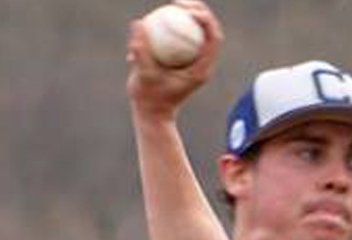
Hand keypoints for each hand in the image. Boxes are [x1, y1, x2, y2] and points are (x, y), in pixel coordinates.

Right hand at [126, 1, 224, 120]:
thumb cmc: (149, 99)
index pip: (213, 37)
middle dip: (197, 10)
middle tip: (178, 1)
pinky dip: (171, 27)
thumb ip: (141, 50)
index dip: (205, 18)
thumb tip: (138, 23)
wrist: (151, 115)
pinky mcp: (182, 61)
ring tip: (172, 4)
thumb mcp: (143, 75)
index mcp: (201, 69)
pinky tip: (159, 17)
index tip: (187, 9)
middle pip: (206, 30)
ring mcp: (192, 62)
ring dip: (185, 15)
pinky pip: (180, 38)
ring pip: (194, 32)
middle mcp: (201, 64)